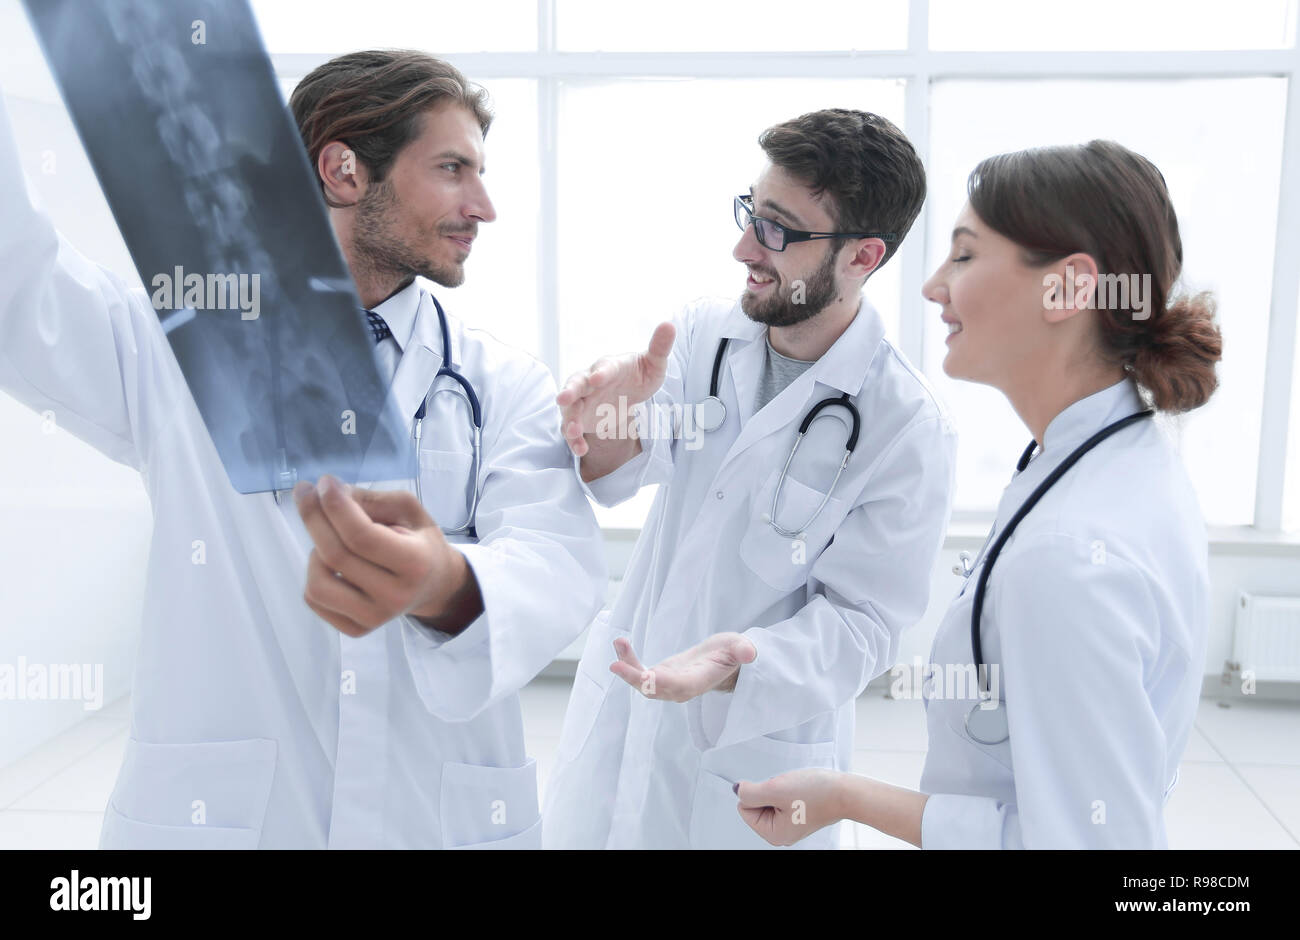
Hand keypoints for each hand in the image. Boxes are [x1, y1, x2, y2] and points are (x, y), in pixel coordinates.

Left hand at [293, 475, 479, 636]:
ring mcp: (373, 618)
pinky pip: (314, 599)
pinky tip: (331, 562)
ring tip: (330, 538)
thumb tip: (329, 495)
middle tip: (306, 492)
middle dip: (314, 517)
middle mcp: (394, 597)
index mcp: (415, 563)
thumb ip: (371, 499)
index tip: (324, 482)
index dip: (336, 505)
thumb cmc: (420, 542)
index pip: (362, 535)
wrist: (434, 586)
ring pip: (317, 583)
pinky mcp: (355, 630)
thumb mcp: (409, 510)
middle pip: (335, 555)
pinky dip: (314, 573)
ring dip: (315, 551)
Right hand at [556, 322, 674, 474]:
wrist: (627, 394)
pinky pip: (572, 429)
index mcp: (609, 366)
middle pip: (576, 384)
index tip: (598, 379)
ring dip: (570, 419)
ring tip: (574, 432)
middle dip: (570, 391)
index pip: (604, 366)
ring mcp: (582, 400)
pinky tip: (581, 450)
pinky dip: (574, 439)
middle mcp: (590, 381)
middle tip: (563, 399)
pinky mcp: (580, 418)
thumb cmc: (638, 375)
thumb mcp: (653, 365)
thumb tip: (669, 325)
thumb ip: (659, 348)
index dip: (601, 372)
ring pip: (570, 408)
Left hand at [609, 632, 756, 702]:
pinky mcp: (660, 676)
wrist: (725, 661)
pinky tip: (620, 644)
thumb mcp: (739, 647)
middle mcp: (681, 688)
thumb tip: (749, 652)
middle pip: (655, 690)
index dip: (662, 683)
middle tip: (616, 665)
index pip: (680, 687)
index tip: (647, 676)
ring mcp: (669, 684)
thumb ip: (742, 650)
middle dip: (635, 680)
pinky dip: (629, 660)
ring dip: (628, 668)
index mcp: (700, 681)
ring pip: (644, 683)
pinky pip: (640, 672)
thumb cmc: (733, 653)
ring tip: (619, 643)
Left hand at [736, 768, 845, 846]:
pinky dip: (788, 789)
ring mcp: (790, 823)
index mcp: (773, 834)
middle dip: (769, 791)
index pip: (744, 808)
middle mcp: (781, 833)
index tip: (779, 793)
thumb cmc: (817, 793)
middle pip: (756, 804)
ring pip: (769, 798)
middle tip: (789, 791)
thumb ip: (750, 792)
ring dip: (779, 789)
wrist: (846, 791)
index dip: (758, 793)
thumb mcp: (775, 788)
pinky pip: (782, 797)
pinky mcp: (798, 813)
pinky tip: (801, 791)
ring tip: (797, 790)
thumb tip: (737, 790)